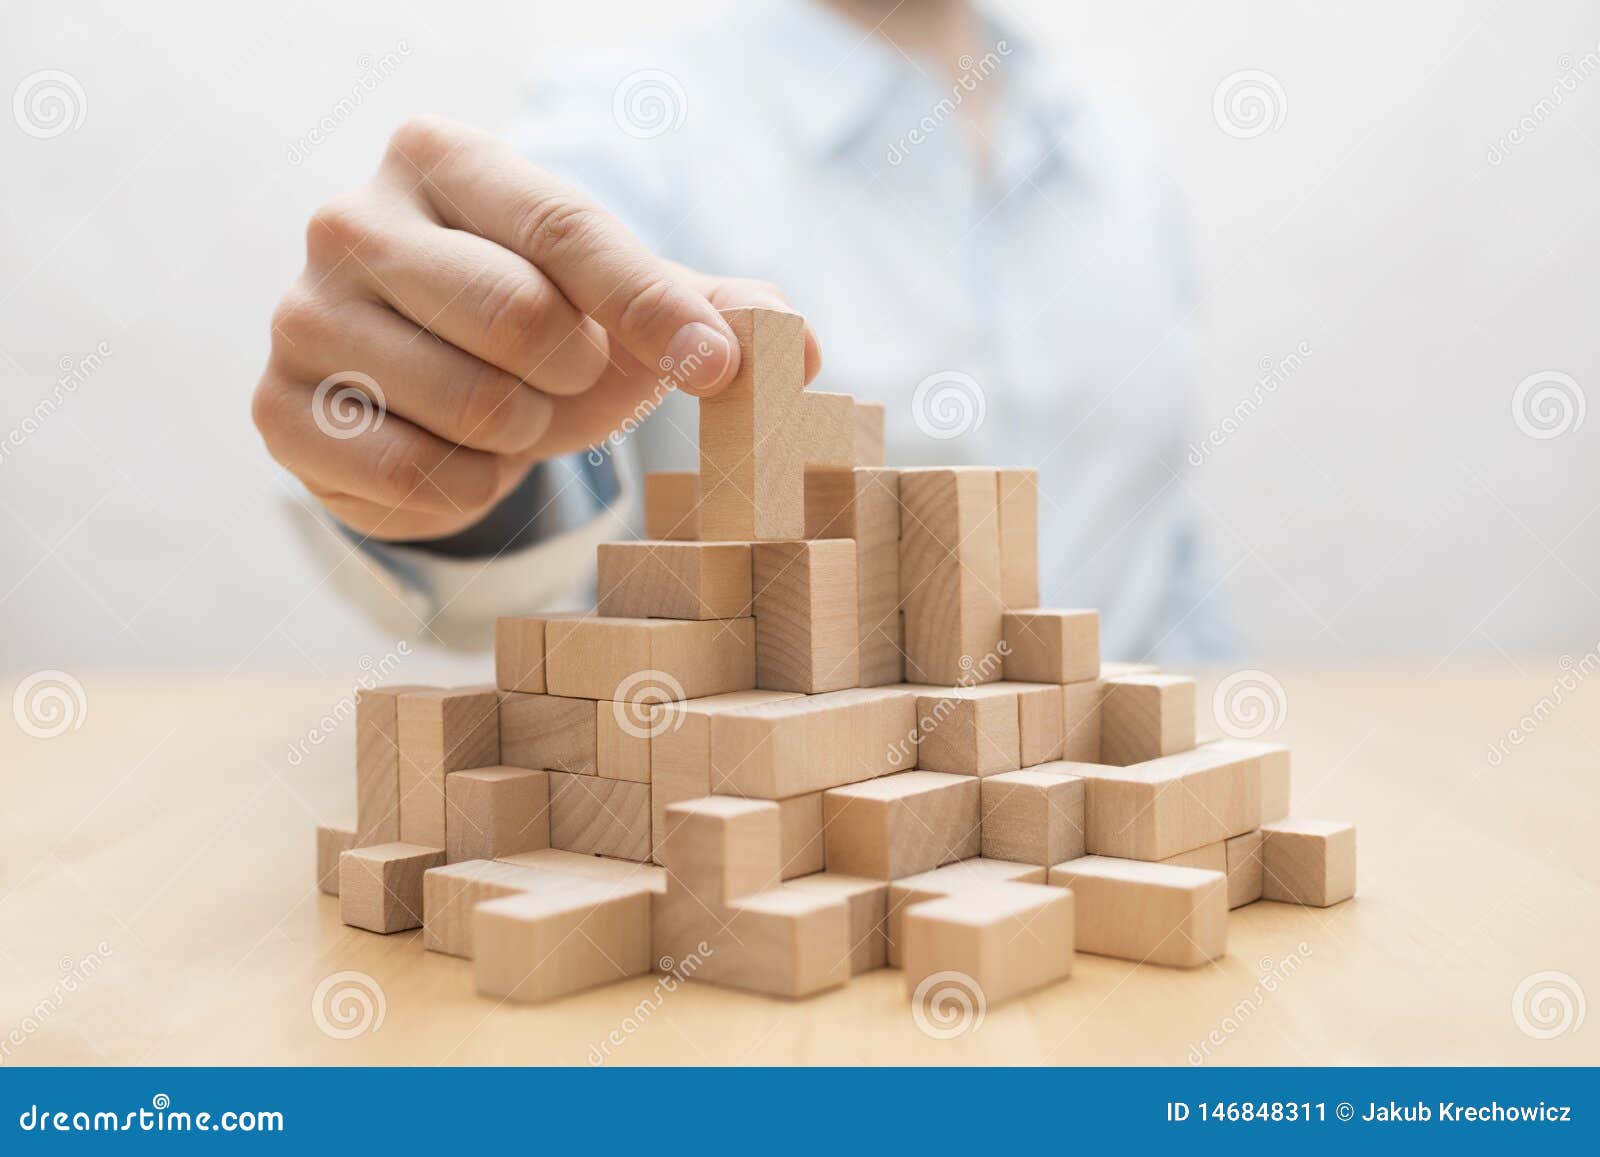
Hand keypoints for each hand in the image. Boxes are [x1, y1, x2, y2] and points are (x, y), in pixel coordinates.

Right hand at [252, 115, 821, 540]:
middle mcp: (353, 217)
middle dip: (572, 377)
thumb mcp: (631, 308)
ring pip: (471, 405)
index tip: (718, 368)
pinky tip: (452, 454)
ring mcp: (302, 312)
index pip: (569, 228)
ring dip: (520, 436)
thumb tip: (800, 350)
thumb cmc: (541, 333)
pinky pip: (413, 474)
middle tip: (559, 381)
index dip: (653, 306)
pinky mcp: (277, 409)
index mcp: (447, 160)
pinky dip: (465, 487)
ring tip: (501, 413)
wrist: (430, 401)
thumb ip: (720, 311)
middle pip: (518, 315)